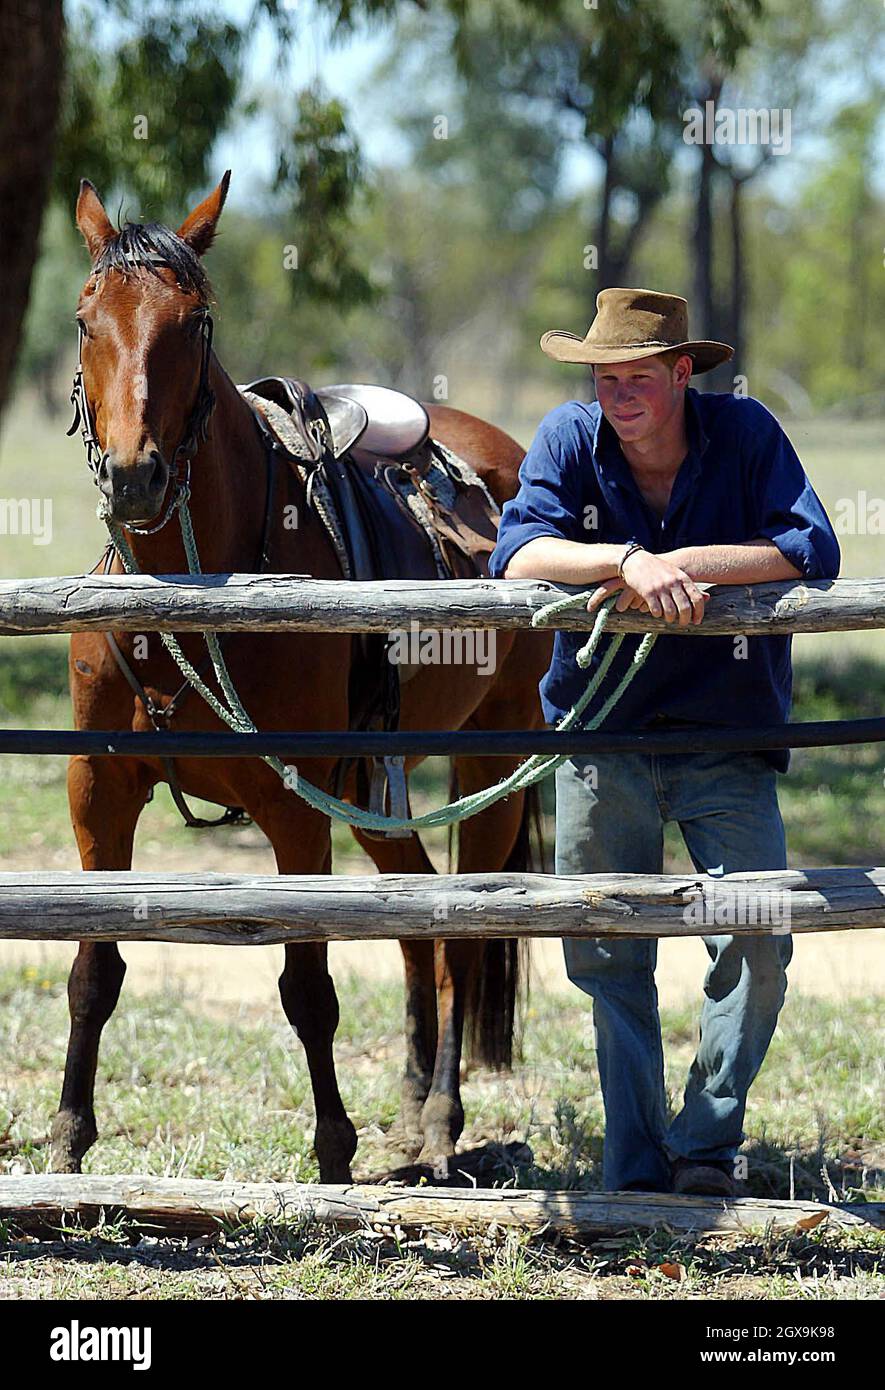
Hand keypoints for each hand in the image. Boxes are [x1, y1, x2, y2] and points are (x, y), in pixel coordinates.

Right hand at [586, 550, 708, 626]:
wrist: (635, 560)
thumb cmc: (658, 569)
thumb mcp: (676, 574)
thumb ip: (690, 587)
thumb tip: (708, 599)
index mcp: (682, 578)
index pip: (697, 598)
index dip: (699, 612)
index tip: (697, 621)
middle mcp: (673, 582)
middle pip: (685, 607)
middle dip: (685, 619)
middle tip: (683, 624)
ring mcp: (660, 587)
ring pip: (670, 611)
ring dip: (670, 619)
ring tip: (669, 619)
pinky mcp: (647, 592)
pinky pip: (656, 610)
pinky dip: (657, 614)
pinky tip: (657, 613)